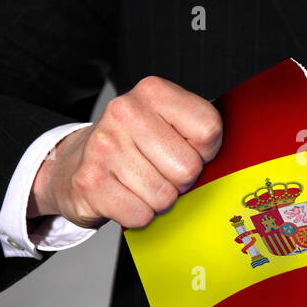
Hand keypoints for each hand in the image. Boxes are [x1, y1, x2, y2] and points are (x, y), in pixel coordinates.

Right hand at [29, 77, 222, 228]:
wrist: (74, 161)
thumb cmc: (135, 145)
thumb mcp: (167, 122)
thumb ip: (199, 131)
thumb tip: (232, 163)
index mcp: (153, 91)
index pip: (209, 130)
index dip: (206, 151)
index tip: (187, 149)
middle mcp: (125, 112)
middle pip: (188, 168)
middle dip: (181, 180)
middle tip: (160, 171)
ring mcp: (104, 146)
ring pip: (164, 196)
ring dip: (158, 200)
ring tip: (140, 183)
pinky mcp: (89, 182)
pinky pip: (140, 215)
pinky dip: (139, 214)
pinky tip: (125, 196)